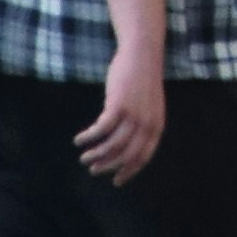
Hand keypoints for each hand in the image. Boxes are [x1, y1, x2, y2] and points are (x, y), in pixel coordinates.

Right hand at [77, 46, 166, 182]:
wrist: (141, 55)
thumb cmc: (142, 80)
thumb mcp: (149, 106)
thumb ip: (142, 125)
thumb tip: (125, 146)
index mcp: (157, 127)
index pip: (143, 157)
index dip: (129, 171)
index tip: (116, 181)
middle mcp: (147, 124)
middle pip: (126, 155)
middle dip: (108, 166)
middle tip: (94, 170)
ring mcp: (133, 116)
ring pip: (111, 146)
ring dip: (96, 155)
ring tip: (84, 157)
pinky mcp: (118, 106)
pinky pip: (100, 130)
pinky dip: (88, 137)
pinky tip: (79, 140)